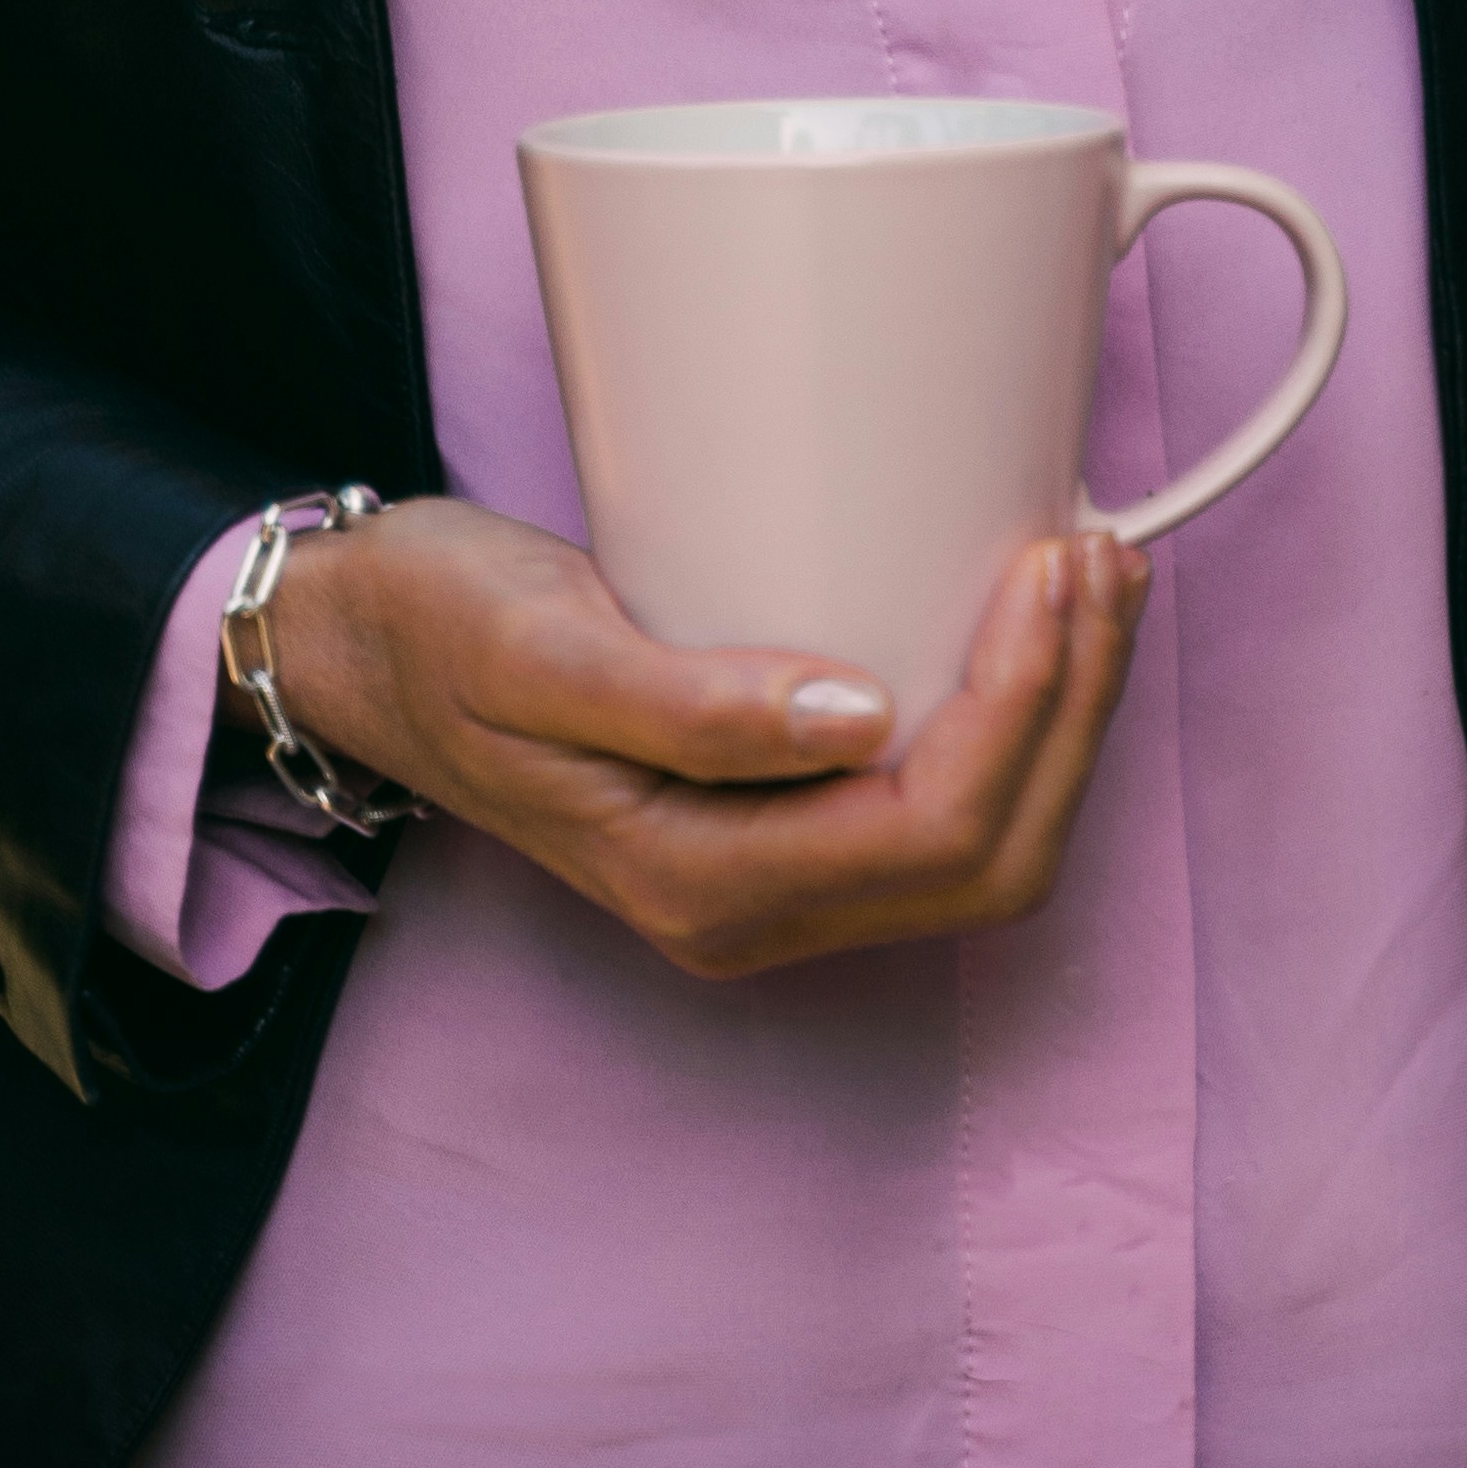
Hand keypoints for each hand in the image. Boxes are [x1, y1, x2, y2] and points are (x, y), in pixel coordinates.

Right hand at [260, 497, 1149, 975]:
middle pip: (991, 857)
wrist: (362, 646)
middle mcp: (753, 910)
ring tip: (1098, 576)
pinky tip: (1033, 621)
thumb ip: (691, 707)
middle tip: (1104, 557)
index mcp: (703, 886)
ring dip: (1063, 717)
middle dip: (1076, 712)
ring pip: (986, 842)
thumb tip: (859, 719)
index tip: (1053, 565)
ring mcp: (774, 874)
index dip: (1028, 708)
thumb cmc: (438, 632)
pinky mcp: (782, 817)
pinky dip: (1013, 716)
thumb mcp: (540, 650)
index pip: (936, 832)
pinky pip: (941, 801)